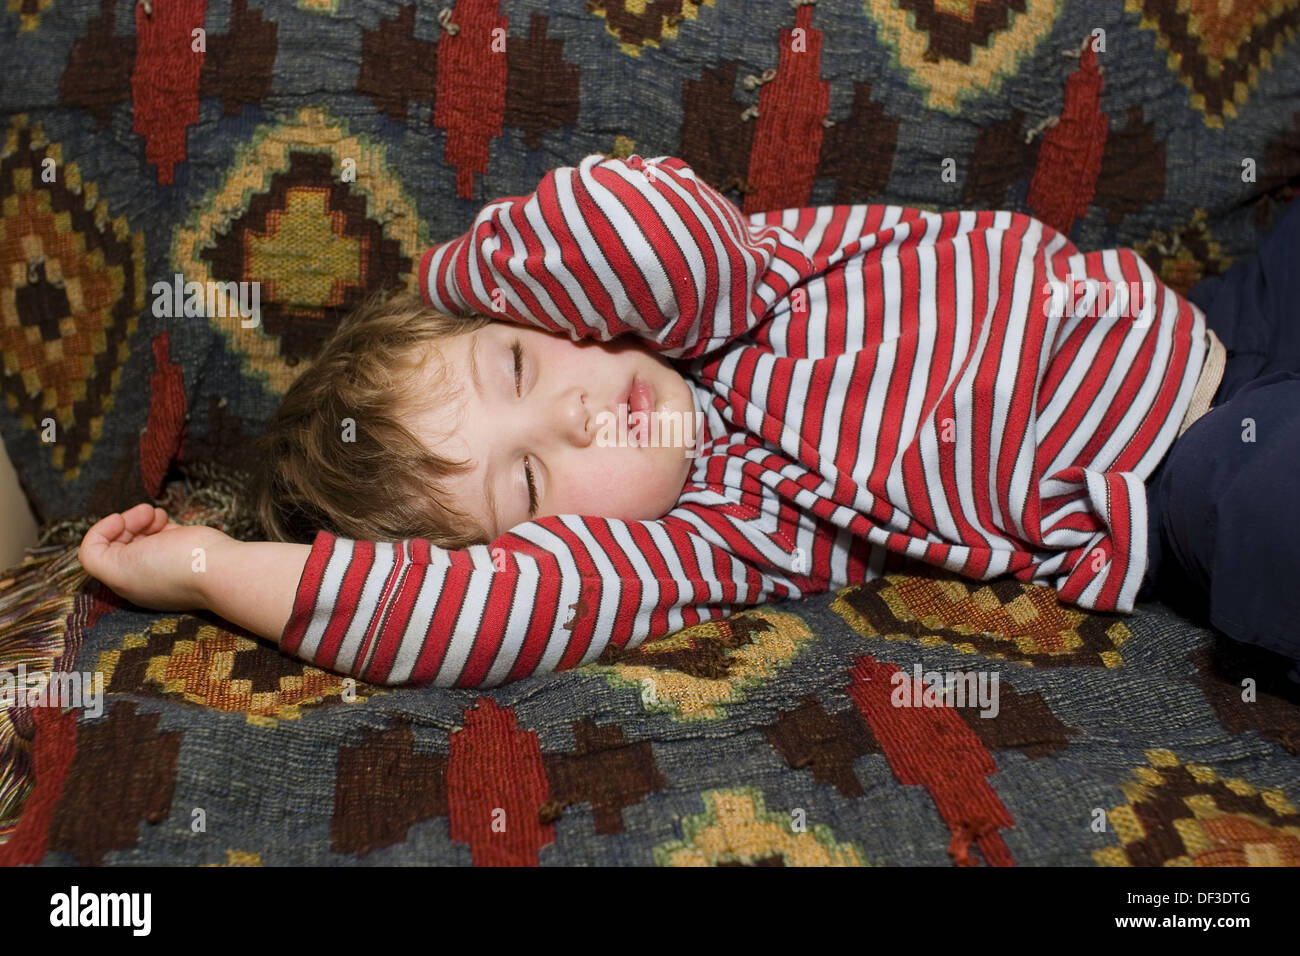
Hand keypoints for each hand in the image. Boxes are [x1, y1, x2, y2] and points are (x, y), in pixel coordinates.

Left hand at [78, 503, 232, 611]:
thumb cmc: (169, 569)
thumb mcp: (119, 568)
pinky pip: (162, 533)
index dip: (103, 531)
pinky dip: (160, 522)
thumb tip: (101, 540)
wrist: (219, 568)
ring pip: (139, 535)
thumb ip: (95, 556)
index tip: (120, 519)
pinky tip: (168, 520)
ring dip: (142, 519)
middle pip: (118, 541)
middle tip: (144, 513)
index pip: (96, 553)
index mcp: (123, 582)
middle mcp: (141, 574)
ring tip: (157, 515)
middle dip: (126, 522)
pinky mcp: (182, 551)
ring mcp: (162, 562)